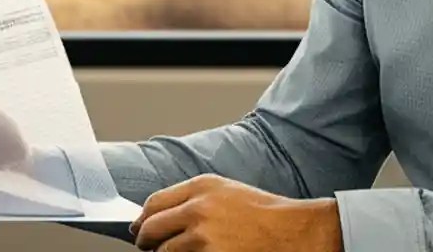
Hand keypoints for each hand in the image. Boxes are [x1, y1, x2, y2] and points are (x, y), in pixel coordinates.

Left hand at [130, 174, 342, 251]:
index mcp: (201, 187)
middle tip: (148, 248)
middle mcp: (198, 209)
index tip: (140, 230)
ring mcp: (202, 237)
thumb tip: (159, 216)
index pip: (154, 204)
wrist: (291, 231)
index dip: (143, 220)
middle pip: (151, 229)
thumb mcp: (226, 191)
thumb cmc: (263, 212)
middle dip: (146, 242)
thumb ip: (193, 199)